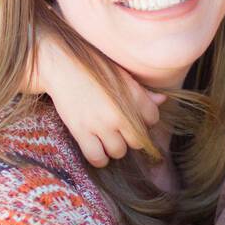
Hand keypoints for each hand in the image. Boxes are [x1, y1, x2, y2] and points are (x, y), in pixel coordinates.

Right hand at [38, 37, 165, 166]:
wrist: (62, 65)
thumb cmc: (94, 67)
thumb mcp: (121, 75)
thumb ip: (142, 91)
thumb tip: (163, 100)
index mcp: (134, 95)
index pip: (153, 119)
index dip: (145, 120)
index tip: (135, 117)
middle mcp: (121, 113)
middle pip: (138, 141)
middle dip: (131, 138)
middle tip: (120, 131)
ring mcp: (101, 124)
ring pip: (119, 152)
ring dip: (115, 148)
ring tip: (108, 138)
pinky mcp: (81, 131)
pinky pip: (97, 157)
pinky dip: (99, 159)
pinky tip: (98, 151)